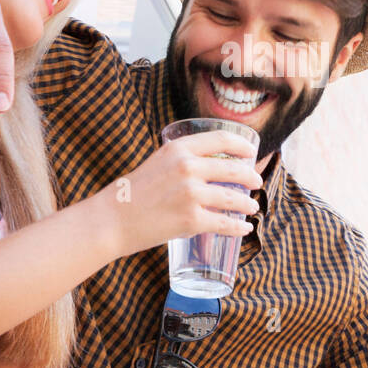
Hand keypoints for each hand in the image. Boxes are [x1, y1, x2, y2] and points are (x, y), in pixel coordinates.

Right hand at [108, 130, 263, 253]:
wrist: (111, 219)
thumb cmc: (134, 192)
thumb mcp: (158, 162)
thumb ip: (183, 160)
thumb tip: (212, 165)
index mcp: (179, 148)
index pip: (222, 139)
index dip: (242, 146)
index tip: (251, 152)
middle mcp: (188, 168)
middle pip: (234, 170)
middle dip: (251, 177)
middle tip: (256, 183)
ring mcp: (191, 194)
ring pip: (234, 198)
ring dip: (247, 204)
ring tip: (251, 207)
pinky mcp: (192, 220)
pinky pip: (225, 223)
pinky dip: (238, 227)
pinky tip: (243, 228)